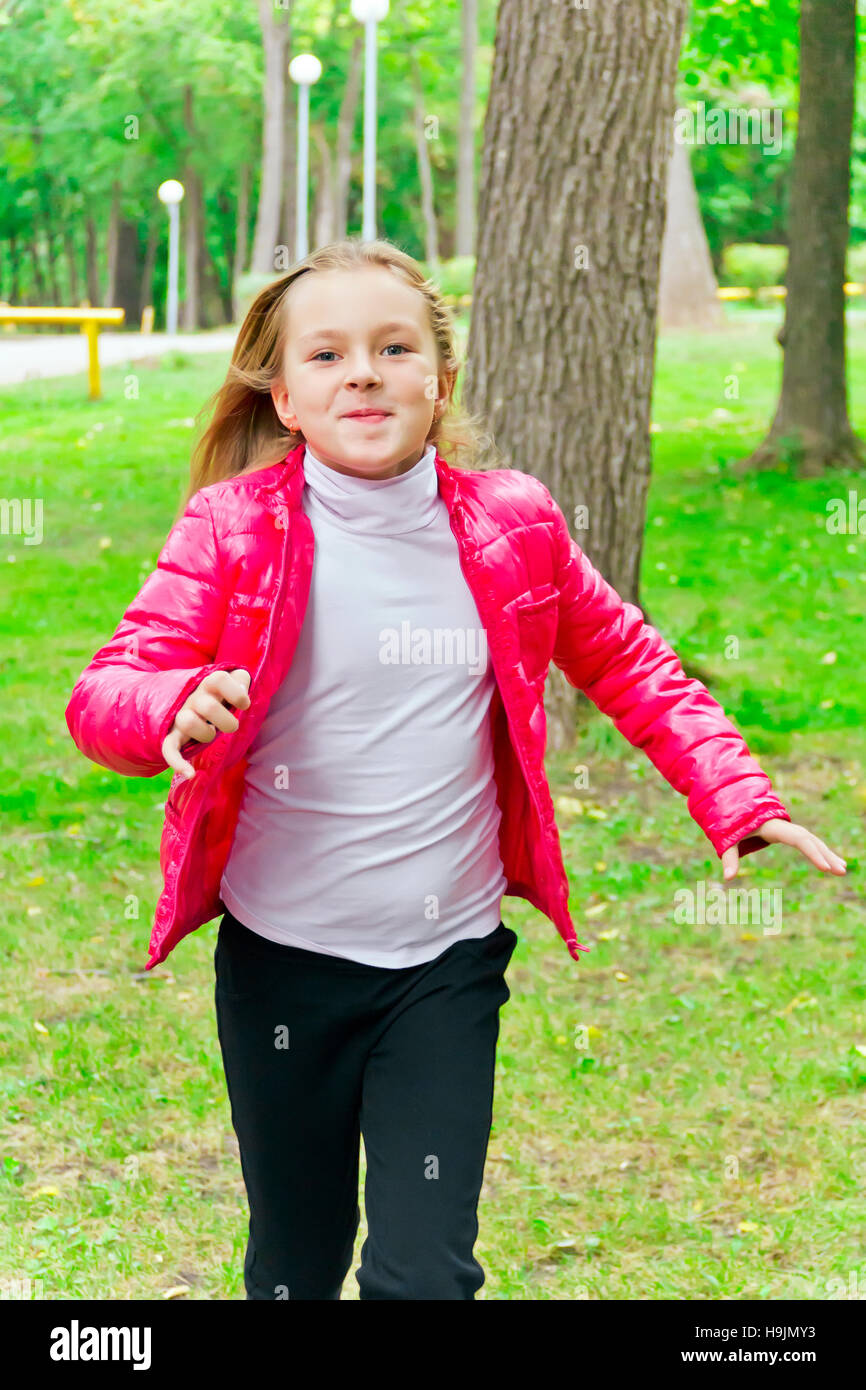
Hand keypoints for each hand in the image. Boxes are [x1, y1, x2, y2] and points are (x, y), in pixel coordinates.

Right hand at [161, 668, 250, 780]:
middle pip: (209, 706)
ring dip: (205, 734)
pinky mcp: (173, 735)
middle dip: (227, 721)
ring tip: (211, 734)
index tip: (244, 705)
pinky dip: (177, 762)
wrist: (185, 698)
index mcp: (208, 684)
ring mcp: (181, 715)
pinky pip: (169, 748)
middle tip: (231, 726)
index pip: (219, 679)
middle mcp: (194, 698)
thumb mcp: (231, 682)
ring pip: (188, 722)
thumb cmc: (218, 693)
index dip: (236, 693)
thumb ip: (241, 680)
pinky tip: (190, 774)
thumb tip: (241, 690)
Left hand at [721, 817, 846, 879]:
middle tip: (841, 872)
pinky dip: (819, 851)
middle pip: (810, 840)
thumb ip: (730, 857)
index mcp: (773, 826)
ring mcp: (788, 829)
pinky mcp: (787, 833)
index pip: (798, 839)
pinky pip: (807, 842)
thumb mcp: (729, 838)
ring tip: (842, 869)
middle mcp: (785, 826)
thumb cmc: (731, 822)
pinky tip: (831, 862)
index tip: (824, 868)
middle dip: (826, 855)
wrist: (733, 802)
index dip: (812, 853)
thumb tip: (727, 878)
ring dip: (827, 853)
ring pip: (812, 840)